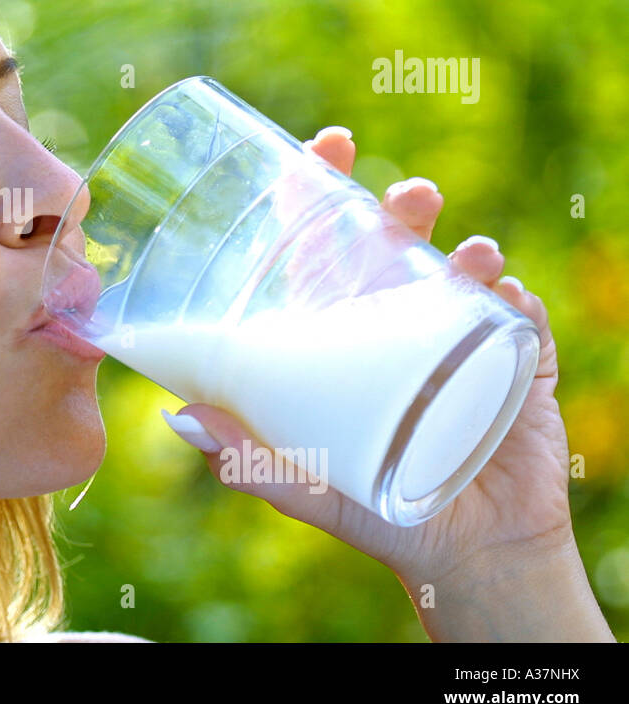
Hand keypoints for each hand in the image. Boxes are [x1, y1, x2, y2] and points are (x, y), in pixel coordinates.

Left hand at [163, 125, 610, 638]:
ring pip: (461, 274)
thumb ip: (248, 462)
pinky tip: (511, 302)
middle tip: (413, 197)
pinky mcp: (515, 368)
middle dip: (404, 209)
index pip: (321, 251)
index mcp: (338, 338)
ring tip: (472, 255)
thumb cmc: (374, 512)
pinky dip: (519, 307)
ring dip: (468, 253)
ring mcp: (457, 342)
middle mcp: (394, 327)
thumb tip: (181, 417)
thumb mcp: (303, 487)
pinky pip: (522, 323)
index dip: (320, 195)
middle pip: (394, 247)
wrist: (468, 557)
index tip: (327, 145)